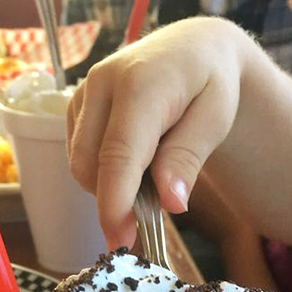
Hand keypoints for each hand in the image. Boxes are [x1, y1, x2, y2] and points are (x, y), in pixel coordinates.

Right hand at [66, 17, 246, 248]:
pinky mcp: (76, 104)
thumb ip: (188, 158)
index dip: (115, 203)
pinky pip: (79, 155)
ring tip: (151, 171)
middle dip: (115, 199)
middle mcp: (102, 83)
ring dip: (110, 184)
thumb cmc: (209, 84)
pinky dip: (102, 171)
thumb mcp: (215, 119)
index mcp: (141, 84)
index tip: (120, 241)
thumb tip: (172, 204)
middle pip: (90, 165)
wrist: (192, 49)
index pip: (118, 154)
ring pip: (81, 164)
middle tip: (155, 206)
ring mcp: (84, 92)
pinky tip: (133, 159)